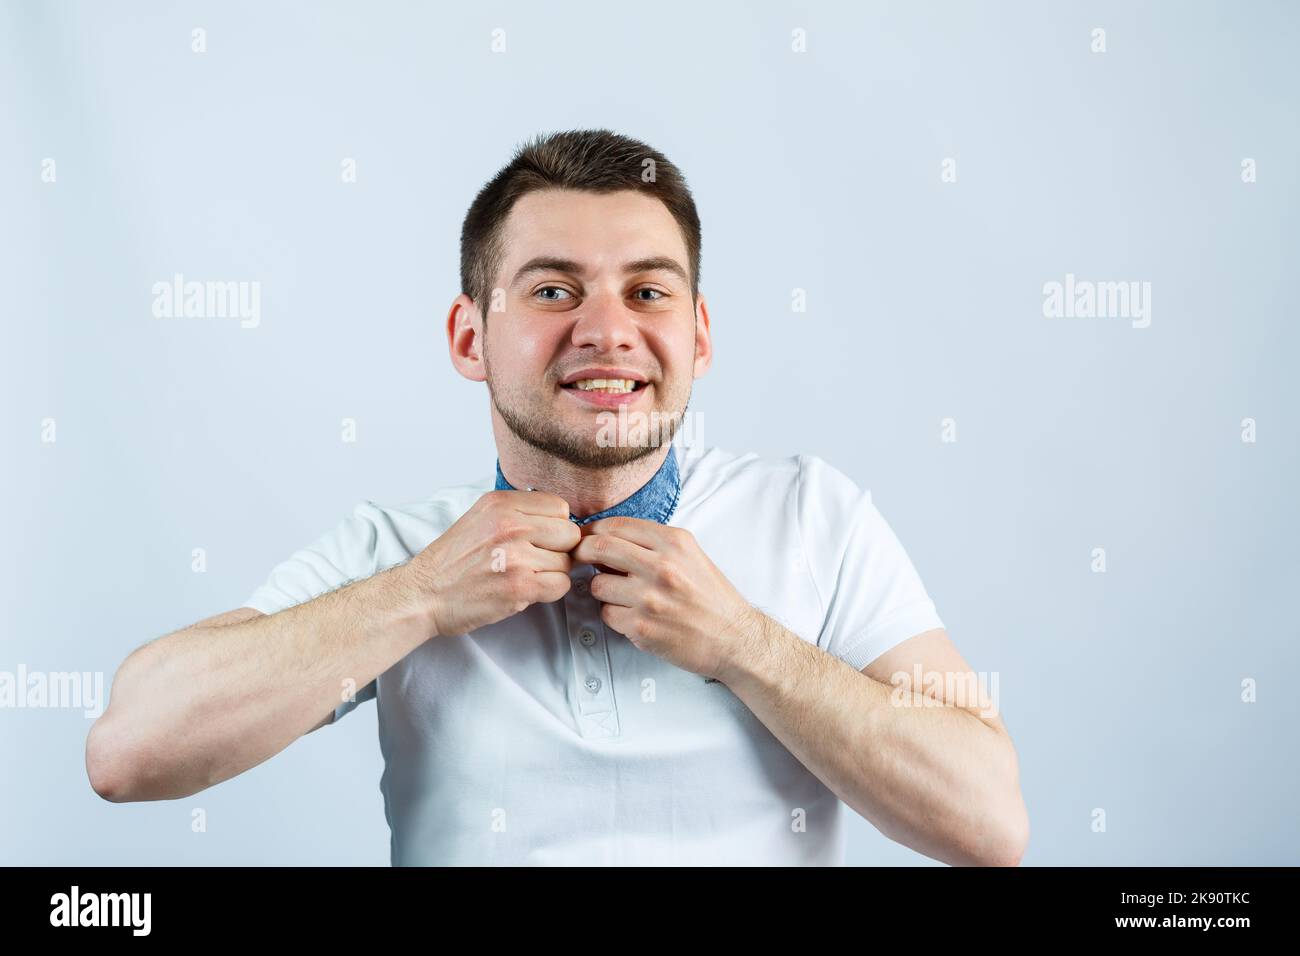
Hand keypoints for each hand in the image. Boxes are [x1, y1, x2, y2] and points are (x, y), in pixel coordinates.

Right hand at [406, 490, 580, 636]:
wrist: (422, 594)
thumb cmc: (451, 561)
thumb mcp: (480, 518)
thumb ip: (518, 512)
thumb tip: (561, 519)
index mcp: (501, 504)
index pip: (560, 507)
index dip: (555, 526)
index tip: (540, 538)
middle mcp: (510, 525)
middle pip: (569, 533)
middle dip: (558, 549)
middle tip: (535, 560)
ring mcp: (516, 556)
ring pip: (566, 562)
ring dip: (551, 573)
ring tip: (523, 576)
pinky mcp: (520, 586)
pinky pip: (561, 585)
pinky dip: (549, 591)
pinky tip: (526, 590)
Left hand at [570, 517, 763, 679]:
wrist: (734, 638)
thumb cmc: (711, 597)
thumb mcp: (690, 555)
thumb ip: (653, 543)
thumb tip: (607, 538)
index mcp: (674, 543)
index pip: (616, 525)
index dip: (593, 531)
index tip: (588, 538)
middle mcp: (662, 567)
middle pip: (598, 548)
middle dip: (583, 553)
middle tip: (582, 560)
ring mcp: (650, 598)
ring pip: (597, 585)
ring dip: (602, 590)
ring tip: (622, 595)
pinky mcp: (642, 627)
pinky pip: (607, 614)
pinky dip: (615, 616)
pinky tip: (634, 616)